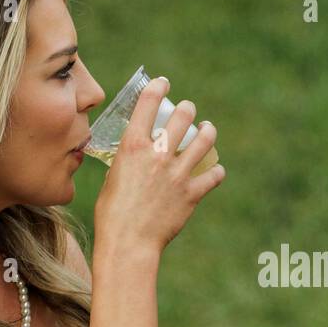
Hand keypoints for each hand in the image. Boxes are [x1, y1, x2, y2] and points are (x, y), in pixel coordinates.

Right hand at [94, 77, 224, 253]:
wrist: (127, 242)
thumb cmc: (112, 213)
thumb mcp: (113, 177)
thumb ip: (127, 161)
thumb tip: (136, 154)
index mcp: (132, 146)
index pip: (148, 103)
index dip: (158, 87)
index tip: (163, 83)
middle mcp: (157, 154)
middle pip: (182, 116)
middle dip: (187, 109)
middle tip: (187, 111)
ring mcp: (178, 173)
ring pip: (204, 140)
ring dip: (208, 131)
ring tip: (208, 130)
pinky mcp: (192, 194)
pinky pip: (213, 176)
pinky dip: (215, 172)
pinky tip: (214, 171)